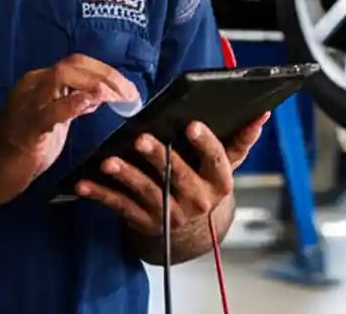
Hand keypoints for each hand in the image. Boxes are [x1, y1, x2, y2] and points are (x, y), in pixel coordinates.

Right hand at [0, 54, 138, 206]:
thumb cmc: (17, 151)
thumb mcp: (52, 124)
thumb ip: (72, 108)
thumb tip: (96, 96)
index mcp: (40, 82)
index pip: (78, 63)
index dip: (107, 71)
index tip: (129, 90)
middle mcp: (33, 85)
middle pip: (75, 64)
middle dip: (108, 75)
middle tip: (131, 95)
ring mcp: (27, 104)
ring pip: (63, 77)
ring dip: (96, 84)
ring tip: (118, 98)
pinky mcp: (25, 128)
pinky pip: (50, 110)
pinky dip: (72, 103)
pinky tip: (91, 103)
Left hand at [76, 112, 270, 234]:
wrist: (194, 231)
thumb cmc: (207, 183)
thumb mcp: (226, 164)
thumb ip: (241, 139)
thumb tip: (261, 114)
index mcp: (219, 181)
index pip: (215, 160)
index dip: (205, 143)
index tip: (192, 125)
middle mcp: (197, 201)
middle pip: (178, 176)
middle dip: (159, 157)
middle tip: (141, 138)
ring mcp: (171, 214)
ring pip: (147, 193)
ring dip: (127, 176)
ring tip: (109, 162)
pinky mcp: (147, 222)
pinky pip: (122, 207)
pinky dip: (101, 195)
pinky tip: (84, 183)